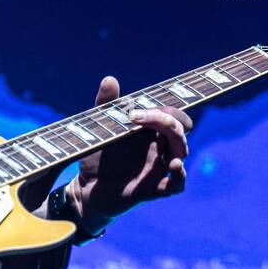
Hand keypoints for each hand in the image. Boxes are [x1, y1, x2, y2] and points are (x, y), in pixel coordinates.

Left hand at [69, 76, 192, 231]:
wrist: (86, 188)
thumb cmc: (97, 157)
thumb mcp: (99, 130)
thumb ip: (106, 105)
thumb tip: (110, 79)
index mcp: (149, 131)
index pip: (166, 114)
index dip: (158, 111)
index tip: (132, 112)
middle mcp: (158, 147)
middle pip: (178, 130)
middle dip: (166, 121)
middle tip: (138, 118)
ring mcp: (158, 168)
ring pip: (181, 154)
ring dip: (178, 148)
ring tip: (167, 146)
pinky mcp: (154, 189)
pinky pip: (177, 185)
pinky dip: (179, 177)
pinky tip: (174, 168)